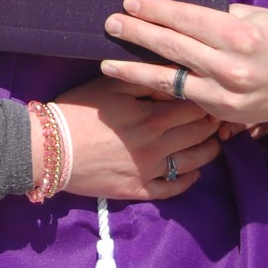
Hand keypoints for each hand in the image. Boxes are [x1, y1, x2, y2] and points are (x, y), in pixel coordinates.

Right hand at [29, 75, 221, 202]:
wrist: (49, 148)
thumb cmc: (78, 110)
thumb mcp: (111, 85)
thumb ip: (146, 81)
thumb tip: (174, 78)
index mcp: (152, 118)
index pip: (195, 108)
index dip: (208, 99)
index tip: (212, 92)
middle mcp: (157, 147)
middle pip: (200, 134)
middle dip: (213, 122)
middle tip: (218, 114)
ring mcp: (149, 172)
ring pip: (195, 163)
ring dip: (209, 150)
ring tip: (212, 141)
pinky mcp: (137, 190)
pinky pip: (173, 190)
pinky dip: (189, 181)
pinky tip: (194, 172)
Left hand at [101, 0, 267, 127]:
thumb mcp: (255, 16)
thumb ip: (218, 18)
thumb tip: (179, 15)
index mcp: (239, 37)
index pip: (187, 20)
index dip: (156, 10)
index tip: (130, 2)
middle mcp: (231, 69)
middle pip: (173, 48)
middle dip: (138, 34)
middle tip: (111, 24)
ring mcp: (227, 96)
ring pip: (172, 82)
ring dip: (136, 71)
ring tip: (108, 63)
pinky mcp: (226, 115)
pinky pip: (187, 99)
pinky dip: (162, 91)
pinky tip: (140, 84)